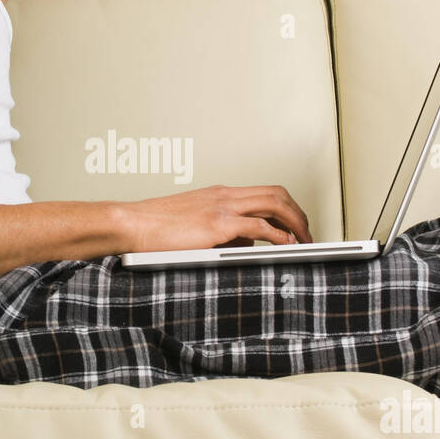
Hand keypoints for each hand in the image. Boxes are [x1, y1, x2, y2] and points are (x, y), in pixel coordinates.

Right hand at [122, 184, 312, 252]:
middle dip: (299, 215)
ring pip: (274, 203)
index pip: (266, 193)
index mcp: (220, 195)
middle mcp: (225, 196)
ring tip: (304, 241)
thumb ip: (223, 233)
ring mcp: (222, 207)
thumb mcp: (195, 226)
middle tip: (308, 235)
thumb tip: (247, 245)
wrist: (131, 224)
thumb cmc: (155, 228)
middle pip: (277, 194)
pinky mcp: (217, 224)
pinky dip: (278, 235)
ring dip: (295, 223)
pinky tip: (286, 245)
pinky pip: (258, 227)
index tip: (297, 226)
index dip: (288, 209)